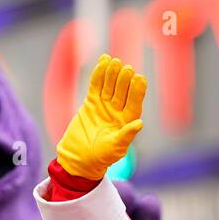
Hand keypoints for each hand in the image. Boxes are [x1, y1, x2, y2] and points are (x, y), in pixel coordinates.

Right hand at [57, 55, 146, 180]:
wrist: (79, 157)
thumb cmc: (100, 157)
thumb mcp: (115, 148)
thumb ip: (126, 135)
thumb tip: (139, 123)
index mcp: (127, 122)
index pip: (134, 103)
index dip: (137, 91)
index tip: (139, 78)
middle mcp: (118, 112)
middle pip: (122, 92)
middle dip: (124, 80)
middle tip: (126, 69)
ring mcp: (104, 106)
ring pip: (109, 86)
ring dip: (112, 74)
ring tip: (114, 62)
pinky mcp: (91, 103)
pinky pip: (96, 86)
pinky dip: (99, 75)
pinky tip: (103, 62)